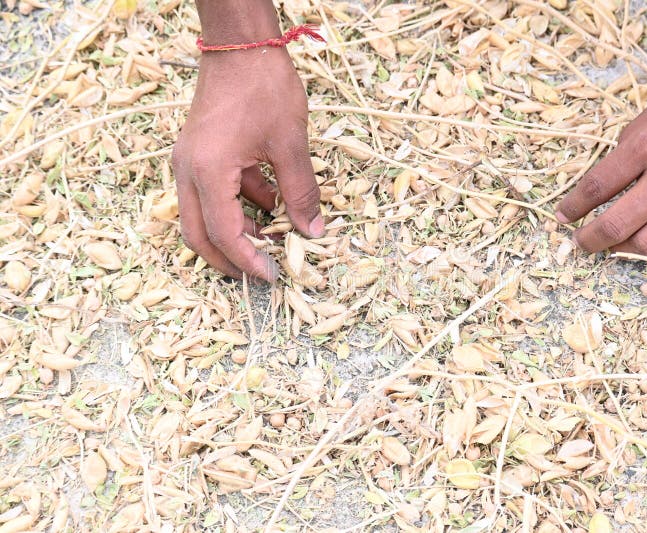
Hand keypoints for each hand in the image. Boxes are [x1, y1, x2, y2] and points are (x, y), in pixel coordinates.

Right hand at [172, 2, 322, 280]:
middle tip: (261, 273)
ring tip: (271, 241)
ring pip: (203, 215)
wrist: (241, 43)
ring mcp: (190, 161)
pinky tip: (270, 203)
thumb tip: (313, 232)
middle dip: (229, 259)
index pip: (224, 233)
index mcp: (207, 171)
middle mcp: (188, 171)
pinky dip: (239, 205)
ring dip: (235, 232)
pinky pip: (213, 192)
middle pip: (199, 234)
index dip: (249, 261)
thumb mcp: (290, 144)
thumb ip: (301, 192)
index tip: (274, 277)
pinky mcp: (200, 153)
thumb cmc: (264, 87)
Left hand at [556, 52, 646, 255]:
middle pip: (615, 225)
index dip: (573, 207)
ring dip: (624, 249)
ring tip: (614, 246)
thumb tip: (615, 162)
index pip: (596, 187)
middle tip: (579, 244)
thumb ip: (634, 136)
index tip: (562, 216)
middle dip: (589, 240)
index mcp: (646, 147)